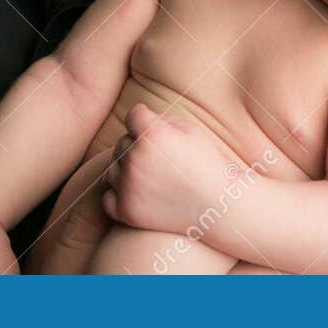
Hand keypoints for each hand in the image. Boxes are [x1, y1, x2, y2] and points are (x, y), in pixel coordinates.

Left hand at [100, 103, 239, 234]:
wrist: (219, 206)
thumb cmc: (207, 163)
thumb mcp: (190, 130)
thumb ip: (160, 120)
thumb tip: (135, 121)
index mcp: (151, 135)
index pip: (133, 115)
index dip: (147, 120)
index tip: (161, 132)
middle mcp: (135, 159)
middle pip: (122, 142)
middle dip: (138, 146)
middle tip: (163, 159)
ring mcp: (128, 187)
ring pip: (113, 167)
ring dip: (127, 169)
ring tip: (153, 176)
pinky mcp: (125, 211)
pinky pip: (107, 196)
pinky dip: (120, 194)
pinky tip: (140, 193)